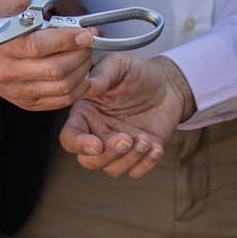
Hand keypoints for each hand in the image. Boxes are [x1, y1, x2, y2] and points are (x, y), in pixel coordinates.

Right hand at [0, 0, 93, 110]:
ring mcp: (18, 89)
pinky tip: (79, 71)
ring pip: (62, 87)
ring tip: (84, 53)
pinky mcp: (27, 102)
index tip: (86, 32)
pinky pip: (60, 100)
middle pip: (55, 70)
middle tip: (88, 40)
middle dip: (81, 54)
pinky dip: (77, 86)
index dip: (67, 39)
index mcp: (2, 42)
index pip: (38, 46)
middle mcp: (8, 70)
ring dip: (83, 70)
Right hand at [58, 54, 193, 178]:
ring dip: (129, 159)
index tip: (97, 144)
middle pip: (89, 161)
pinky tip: (156, 146)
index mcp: (85, 115)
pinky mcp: (138, 156)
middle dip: (107, 155)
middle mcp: (98, 134)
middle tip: (127, 138)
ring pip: (112, 169)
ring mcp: (118, 148)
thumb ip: (103, 73)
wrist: (166, 85)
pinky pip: (136, 172)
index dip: (79, 145)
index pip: (70, 138)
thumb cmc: (137, 73)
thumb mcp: (118, 65)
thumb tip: (90, 85)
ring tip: (146, 139)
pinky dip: (146, 164)